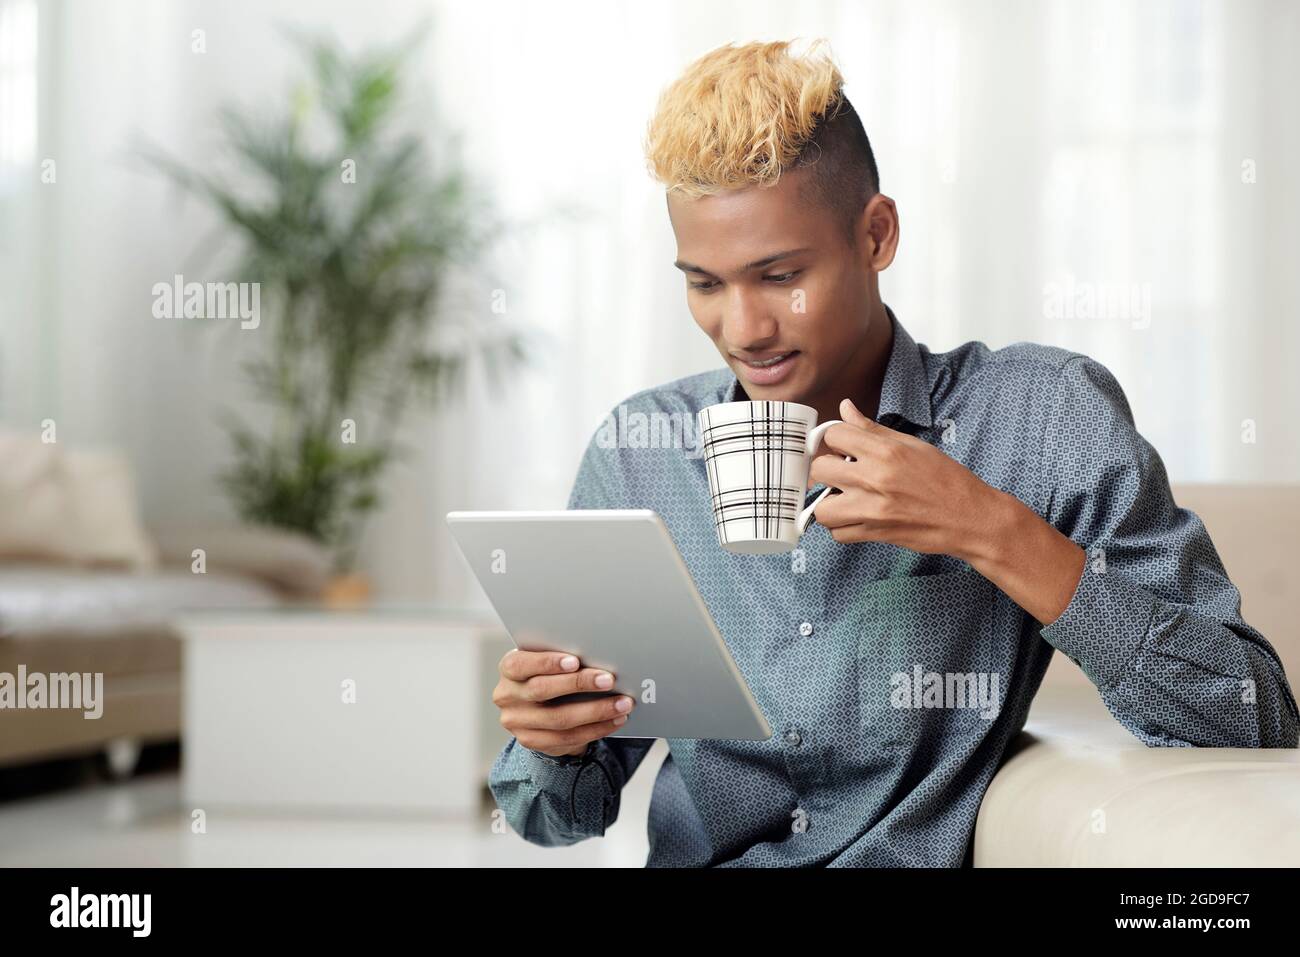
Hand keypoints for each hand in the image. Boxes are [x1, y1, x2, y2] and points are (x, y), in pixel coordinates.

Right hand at [493, 649, 634, 757]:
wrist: (538, 707)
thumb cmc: (549, 674)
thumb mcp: (548, 662)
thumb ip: (563, 658)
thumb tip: (599, 653)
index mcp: (509, 669)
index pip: (520, 664)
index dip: (547, 662)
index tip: (575, 661)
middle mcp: (507, 696)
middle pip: (542, 690)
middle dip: (579, 684)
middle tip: (609, 680)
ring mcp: (517, 722)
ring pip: (559, 719)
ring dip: (596, 711)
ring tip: (622, 703)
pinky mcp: (531, 741)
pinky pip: (567, 738)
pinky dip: (596, 729)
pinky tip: (615, 720)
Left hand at [807, 397, 997, 558]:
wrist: (969, 517)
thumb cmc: (946, 480)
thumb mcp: (912, 445)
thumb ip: (872, 430)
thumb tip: (846, 408)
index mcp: (885, 451)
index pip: (833, 435)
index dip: (833, 439)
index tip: (840, 447)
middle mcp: (874, 478)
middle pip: (819, 469)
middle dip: (826, 469)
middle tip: (841, 473)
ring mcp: (872, 509)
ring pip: (821, 507)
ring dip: (828, 503)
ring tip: (844, 498)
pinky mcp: (874, 534)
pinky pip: (838, 533)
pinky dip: (842, 527)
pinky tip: (855, 517)